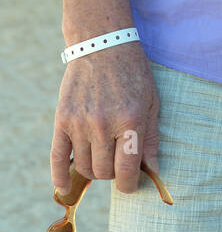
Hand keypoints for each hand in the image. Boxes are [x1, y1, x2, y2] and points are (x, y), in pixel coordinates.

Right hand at [51, 42, 160, 195]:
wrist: (103, 44)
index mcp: (130, 120)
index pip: (127, 171)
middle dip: (113, 173)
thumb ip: (151, 138)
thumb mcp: (152, 101)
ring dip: (94, 169)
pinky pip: (57, 157)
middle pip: (104, 172)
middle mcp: (103, 124)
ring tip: (102, 156)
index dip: (130, 185)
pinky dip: (59, 176)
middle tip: (118, 161)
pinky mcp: (62, 119)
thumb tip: (153, 171)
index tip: (131, 183)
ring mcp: (80, 123)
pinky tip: (64, 187)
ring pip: (84, 168)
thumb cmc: (133, 72)